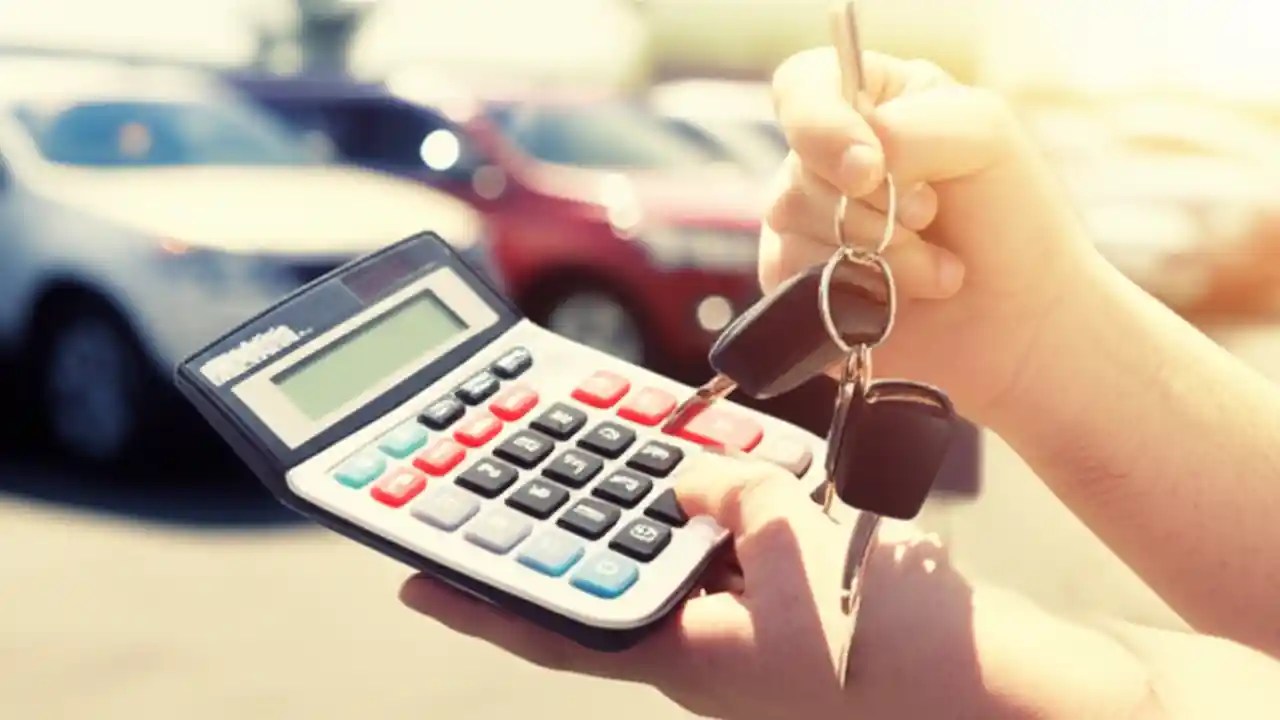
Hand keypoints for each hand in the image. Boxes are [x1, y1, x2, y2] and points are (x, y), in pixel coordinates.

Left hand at [399, 452, 987, 719]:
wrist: (1019, 698)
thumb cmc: (909, 668)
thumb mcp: (804, 566)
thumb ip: (735, 501)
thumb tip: (695, 479)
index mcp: (689, 660)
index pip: (559, 628)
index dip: (481, 603)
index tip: (413, 574)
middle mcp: (713, 644)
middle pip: (622, 570)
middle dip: (587, 513)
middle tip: (550, 457)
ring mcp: (763, 623)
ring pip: (691, 545)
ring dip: (673, 494)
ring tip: (654, 441)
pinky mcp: (809, 599)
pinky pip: (755, 536)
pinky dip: (746, 496)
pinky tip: (754, 460)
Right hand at [764, 48, 1106, 424]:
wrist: (1022, 321)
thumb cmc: (1013, 219)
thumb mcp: (982, 135)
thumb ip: (907, 127)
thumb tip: (853, 165)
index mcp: (870, 102)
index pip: (802, 87)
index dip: (823, 126)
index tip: (871, 168)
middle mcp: (827, 160)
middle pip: (799, 169)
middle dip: (874, 207)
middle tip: (931, 220)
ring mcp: (806, 223)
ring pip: (793, 226)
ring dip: (877, 256)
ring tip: (933, 269)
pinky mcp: (798, 283)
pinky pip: (790, 278)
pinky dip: (852, 291)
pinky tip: (895, 298)